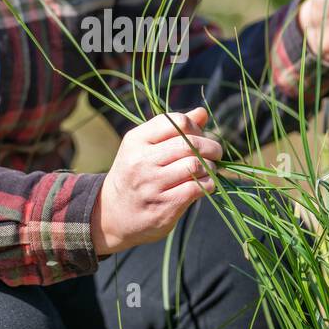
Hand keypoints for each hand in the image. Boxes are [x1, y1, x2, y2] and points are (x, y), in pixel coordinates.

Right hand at [90, 106, 221, 256]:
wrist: (113, 214)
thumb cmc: (135, 174)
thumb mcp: (144, 147)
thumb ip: (172, 130)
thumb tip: (202, 113)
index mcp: (136, 140)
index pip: (176, 122)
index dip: (196, 127)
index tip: (201, 136)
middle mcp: (141, 161)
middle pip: (189, 144)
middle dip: (211, 147)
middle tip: (216, 153)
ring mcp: (152, 185)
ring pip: (195, 165)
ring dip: (210, 166)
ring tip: (209, 169)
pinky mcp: (164, 207)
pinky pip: (197, 188)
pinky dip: (209, 184)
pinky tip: (206, 184)